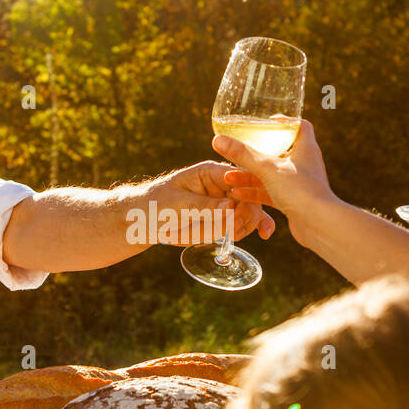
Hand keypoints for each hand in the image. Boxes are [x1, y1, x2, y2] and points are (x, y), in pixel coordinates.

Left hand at [148, 160, 275, 245]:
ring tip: (234, 236)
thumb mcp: (176, 204)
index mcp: (211, 172)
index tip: (240, 213)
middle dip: (247, 213)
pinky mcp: (225, 216)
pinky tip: (264, 234)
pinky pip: (246, 220)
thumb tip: (230, 207)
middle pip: (250, 194)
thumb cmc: (155, 204)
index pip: (239, 177)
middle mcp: (223, 185)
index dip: (246, 193)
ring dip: (246, 224)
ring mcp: (226, 201)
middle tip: (237, 230)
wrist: (144, 220)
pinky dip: (254, 226)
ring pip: (250, 210)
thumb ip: (203, 206)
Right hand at [212, 118, 335, 242]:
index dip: (284, 122)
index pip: (299, 126)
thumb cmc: (300, 190)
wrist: (318, 224)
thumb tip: (217, 139)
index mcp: (305, 148)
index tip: (266, 122)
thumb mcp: (267, 168)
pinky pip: (270, 193)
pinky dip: (255, 193)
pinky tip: (236, 194)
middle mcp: (304, 164)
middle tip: (238, 151)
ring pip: (271, 175)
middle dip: (256, 153)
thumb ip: (242, 154)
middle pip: (279, 152)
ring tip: (228, 177)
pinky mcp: (294, 201)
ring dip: (250, 176)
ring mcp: (299, 184)